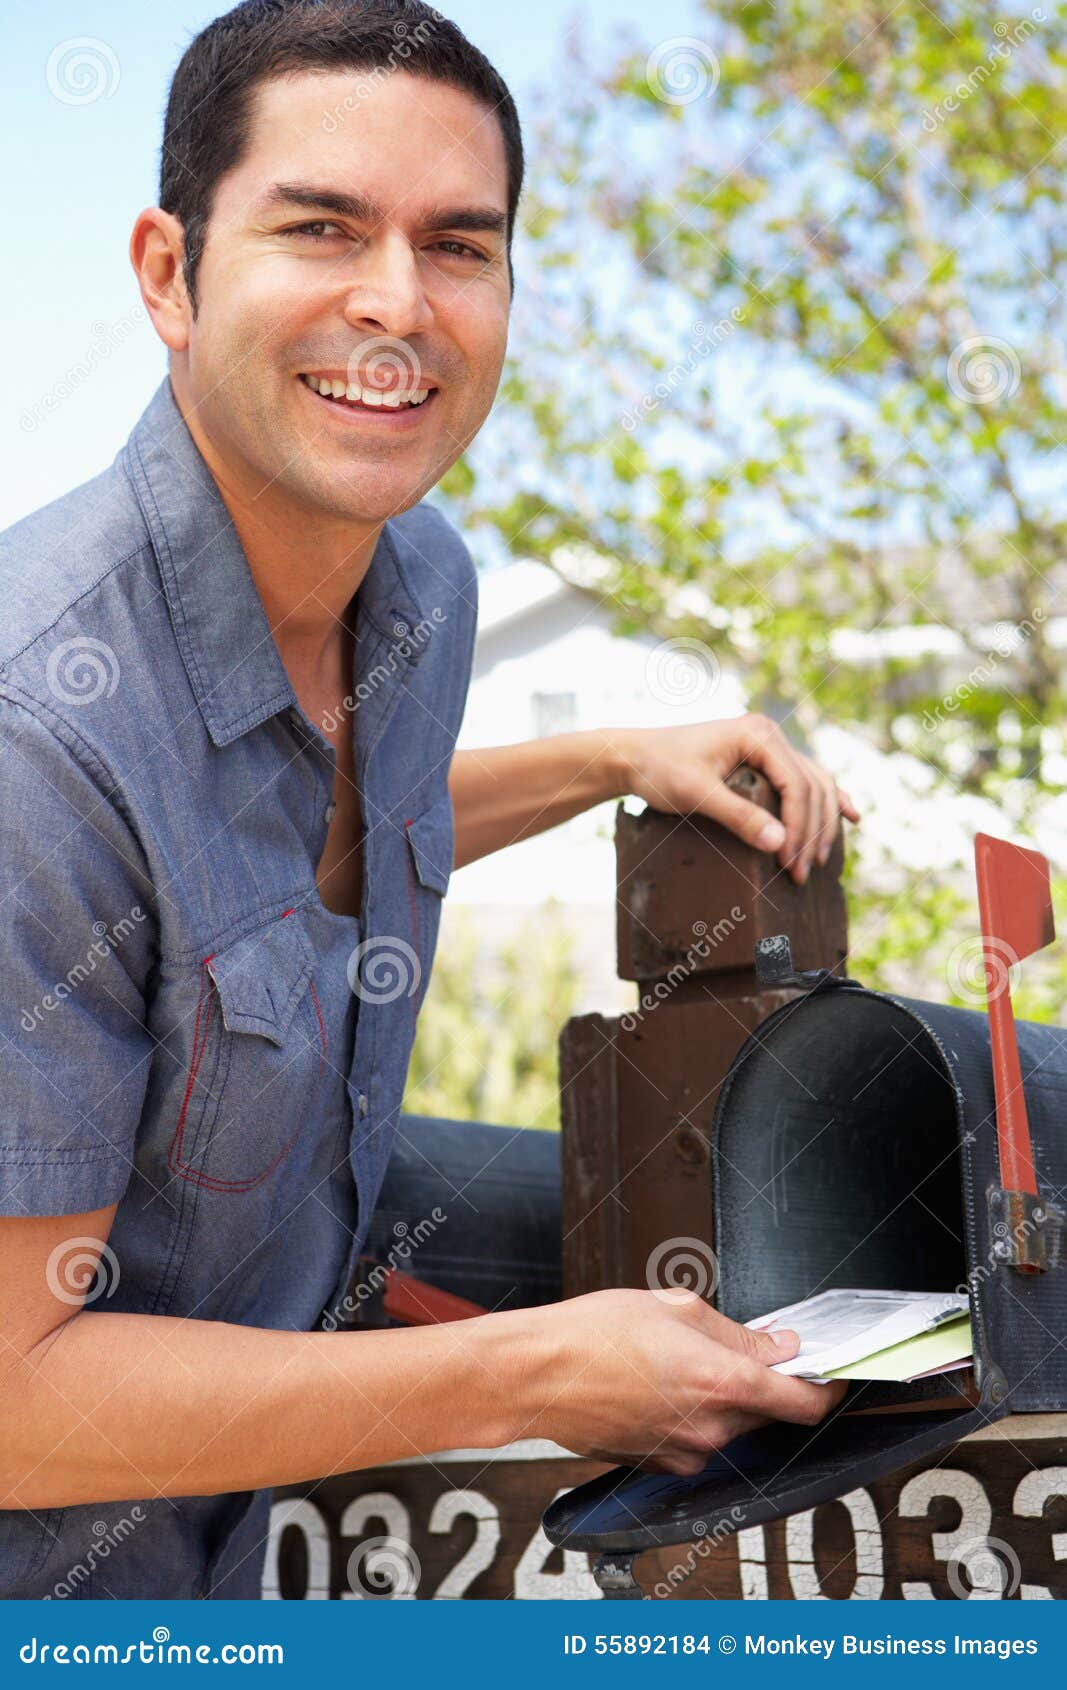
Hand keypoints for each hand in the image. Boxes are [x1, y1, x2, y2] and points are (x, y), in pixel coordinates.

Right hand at [503, 1288, 846, 1475]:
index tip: (831, 1373)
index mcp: (723, 1381)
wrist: (537, 1375)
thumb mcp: (675, 1308)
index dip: (827, 1387)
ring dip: (721, 1396)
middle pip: (767, 1412)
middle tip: (731, 1345)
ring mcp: (687, 1452)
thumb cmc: (593, 1334)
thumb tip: (779, 1346)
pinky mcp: (663, 1464)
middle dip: (761, 1380)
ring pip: (730, 1425)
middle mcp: (712, 1427)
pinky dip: (691, 1415)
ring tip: (674, 1361)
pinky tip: (656, 1386)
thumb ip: (739, 1332)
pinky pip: (697, 1440)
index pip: (805, 1403)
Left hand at [614, 716, 859, 883]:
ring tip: (819, 861)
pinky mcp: (761, 760)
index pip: (796, 785)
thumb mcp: (697, 795)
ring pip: (813, 784)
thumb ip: (739, 816)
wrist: (632, 757)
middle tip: (801, 874)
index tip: (789, 864)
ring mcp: (767, 746)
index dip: (799, 828)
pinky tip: (850, 815)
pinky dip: (825, 799)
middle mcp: (769, 735)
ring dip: (821, 822)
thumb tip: (781, 844)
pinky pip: (803, 780)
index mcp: (758, 734)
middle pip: (810, 787)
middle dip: (811, 832)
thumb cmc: (659, 770)